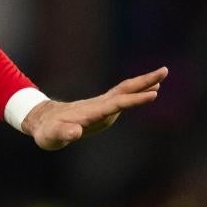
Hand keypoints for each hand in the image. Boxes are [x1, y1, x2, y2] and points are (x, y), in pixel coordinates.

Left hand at [21, 66, 167, 149]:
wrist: (42, 120)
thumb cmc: (47, 131)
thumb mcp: (52, 135)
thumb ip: (63, 133)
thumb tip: (75, 132)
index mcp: (91, 112)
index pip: (116, 104)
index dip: (134, 100)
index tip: (153, 94)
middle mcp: (98, 105)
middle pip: (124, 90)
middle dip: (144, 81)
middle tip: (164, 71)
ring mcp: (100, 104)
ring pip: (125, 90)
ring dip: (143, 83)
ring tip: (163, 75)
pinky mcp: (102, 107)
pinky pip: (122, 96)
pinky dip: (137, 91)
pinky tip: (149, 90)